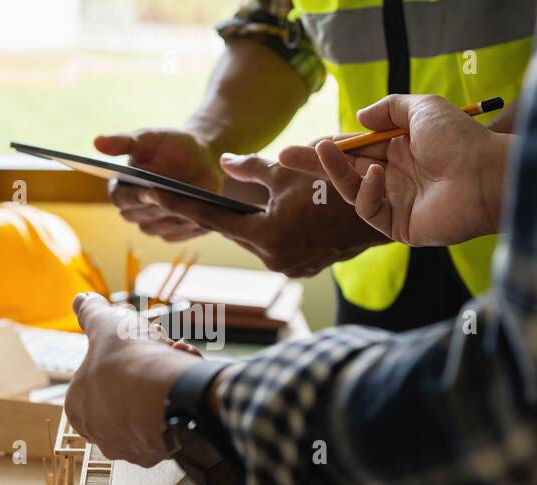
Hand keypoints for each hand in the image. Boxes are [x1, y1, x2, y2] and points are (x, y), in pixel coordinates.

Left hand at [64, 293, 201, 466]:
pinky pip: (171, 424)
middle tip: (161, 350)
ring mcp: (130, 447)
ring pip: (149, 408)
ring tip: (178, 362)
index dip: (118, 357)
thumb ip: (91, 313)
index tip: (136, 343)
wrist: (165, 394)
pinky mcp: (159, 454)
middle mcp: (99, 433)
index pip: (96, 380)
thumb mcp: (105, 324)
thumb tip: (80, 299)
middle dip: (145, 368)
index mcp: (78, 407)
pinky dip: (180, 404)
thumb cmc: (128, 362)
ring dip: (165, 382)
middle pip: (125, 393)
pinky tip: (186, 385)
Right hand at [95, 129, 222, 241]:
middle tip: (174, 194)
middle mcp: (134, 210)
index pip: (120, 198)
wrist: (200, 158)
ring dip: (172, 216)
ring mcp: (153, 224)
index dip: (133, 196)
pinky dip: (187, 225)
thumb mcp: (149, 139)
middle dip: (156, 206)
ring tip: (190, 201)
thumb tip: (97, 141)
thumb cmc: (170, 146)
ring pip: (158, 229)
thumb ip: (123, 142)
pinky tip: (199, 211)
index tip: (149, 189)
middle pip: (139, 217)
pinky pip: (177, 235)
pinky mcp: (173, 233)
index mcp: (122, 187)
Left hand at [143, 153, 385, 276]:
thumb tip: (225, 164)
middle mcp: (274, 260)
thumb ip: (252, 169)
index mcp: (266, 237)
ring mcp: (291, 268)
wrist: (385, 214)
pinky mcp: (305, 268)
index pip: (213, 219)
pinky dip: (272, 231)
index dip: (180, 204)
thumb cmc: (338, 188)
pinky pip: (278, 246)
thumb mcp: (290, 171)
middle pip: (236, 232)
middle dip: (217, 214)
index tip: (151, 194)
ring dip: (249, 222)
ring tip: (240, 204)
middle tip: (187, 197)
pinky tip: (275, 217)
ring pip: (257, 240)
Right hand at [277, 94, 510, 245]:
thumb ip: (387, 110)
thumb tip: (357, 121)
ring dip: (334, 170)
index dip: (330, 146)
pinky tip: (375, 174)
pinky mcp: (398, 226)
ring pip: (351, 189)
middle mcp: (395, 176)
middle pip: (345, 171)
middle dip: (314, 163)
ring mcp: (395, 202)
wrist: (487, 176)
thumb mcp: (421, 108)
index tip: (306, 141)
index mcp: (400, 150)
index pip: (356, 149)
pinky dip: (365, 191)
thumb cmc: (460, 140)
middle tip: (283, 157)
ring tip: (321, 150)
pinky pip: (368, 209)